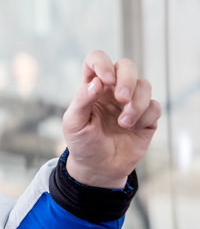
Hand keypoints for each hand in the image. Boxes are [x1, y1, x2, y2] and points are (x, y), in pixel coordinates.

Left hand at [63, 51, 160, 188]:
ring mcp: (131, 101)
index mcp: (92, 87)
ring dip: (136, 103)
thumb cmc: (82, 144)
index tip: (105, 79)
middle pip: (127, 66)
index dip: (102, 62)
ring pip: (144, 85)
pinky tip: (133, 128)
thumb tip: (97, 82)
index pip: (96, 59)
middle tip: (121, 99)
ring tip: (124, 123)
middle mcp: (112, 90)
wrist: (99, 168)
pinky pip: (154, 106)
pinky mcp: (146, 116)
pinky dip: (145, 116)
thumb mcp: (74, 124)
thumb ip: (82, 100)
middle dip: (127, 80)